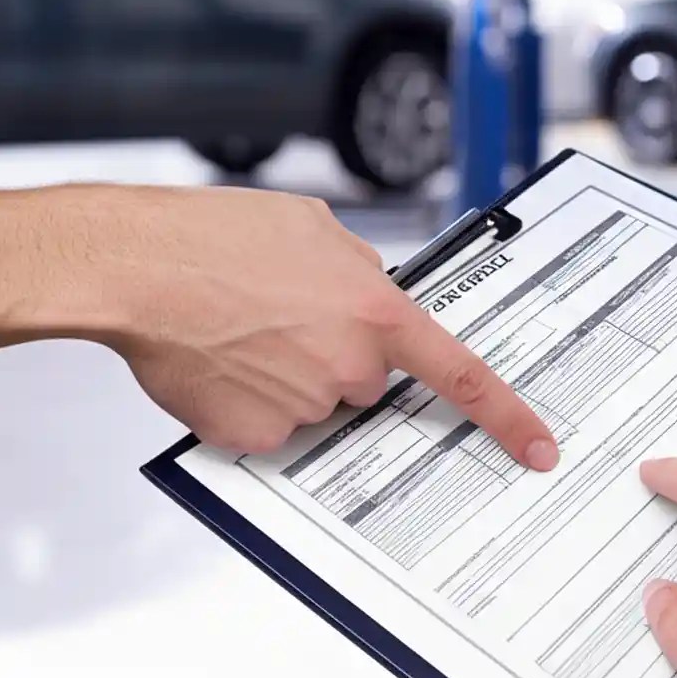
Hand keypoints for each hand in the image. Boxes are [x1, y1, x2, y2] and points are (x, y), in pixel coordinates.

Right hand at [81, 185, 556, 465]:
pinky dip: (250, 400)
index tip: (538, 448)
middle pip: (365, 381)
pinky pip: (269, 423)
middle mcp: (350, 366)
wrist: (138, 268)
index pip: (461, 375)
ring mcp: (304, 406)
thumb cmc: (217, 238)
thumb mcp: (314, 229)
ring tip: (241, 327)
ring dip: (289, 373)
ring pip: (314, 401)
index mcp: (376, 313)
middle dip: (337, 354)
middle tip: (286, 316)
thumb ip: (361, 267)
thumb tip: (373, 288)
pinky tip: (223, 360)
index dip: (507, 416)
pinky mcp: (256, 435)